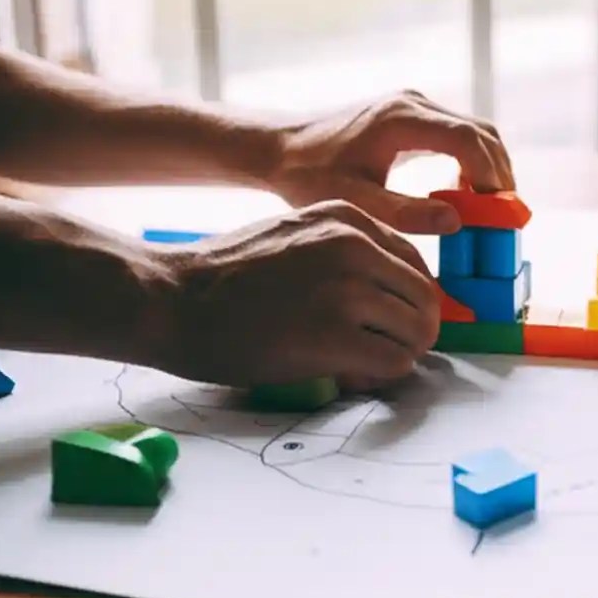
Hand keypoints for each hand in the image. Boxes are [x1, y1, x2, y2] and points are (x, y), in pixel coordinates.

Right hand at [152, 201, 438, 390]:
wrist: (170, 298)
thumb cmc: (224, 277)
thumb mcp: (295, 236)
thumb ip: (345, 254)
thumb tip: (389, 296)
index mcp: (347, 219)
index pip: (415, 265)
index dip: (406, 303)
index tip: (385, 324)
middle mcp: (355, 246)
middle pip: (426, 300)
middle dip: (411, 333)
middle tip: (377, 352)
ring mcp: (346, 289)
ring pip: (419, 333)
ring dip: (397, 356)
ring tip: (357, 364)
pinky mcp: (334, 335)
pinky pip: (395, 363)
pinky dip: (380, 378)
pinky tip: (346, 375)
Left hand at [267, 90, 513, 235]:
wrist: (282, 148)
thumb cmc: (310, 176)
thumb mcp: (356, 202)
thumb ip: (406, 213)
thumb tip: (457, 222)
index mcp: (401, 120)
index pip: (467, 139)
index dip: (492, 175)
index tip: (501, 210)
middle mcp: (413, 103)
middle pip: (481, 131)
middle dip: (499, 173)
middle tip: (505, 215)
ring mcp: (414, 105)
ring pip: (474, 130)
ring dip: (488, 166)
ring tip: (489, 209)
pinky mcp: (412, 114)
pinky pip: (457, 133)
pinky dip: (472, 161)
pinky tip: (464, 194)